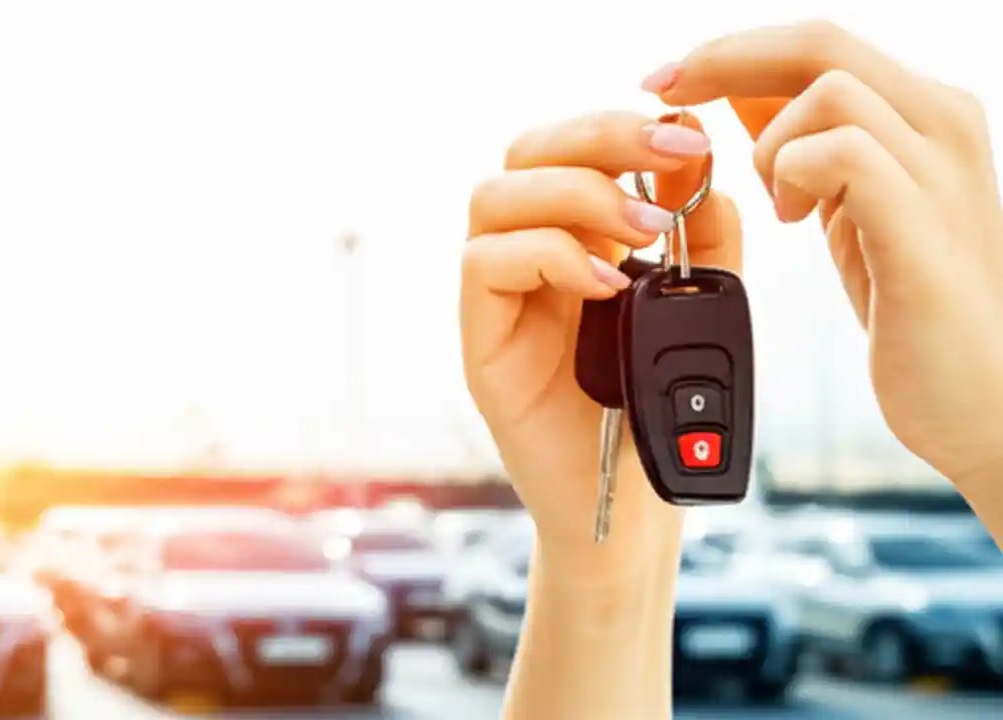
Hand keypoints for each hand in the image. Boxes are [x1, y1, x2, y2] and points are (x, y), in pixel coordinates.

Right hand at [461, 112, 739, 567]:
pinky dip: (550, 256)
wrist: (632, 508)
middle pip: (522, 154)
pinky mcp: (482, 343)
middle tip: (667, 157)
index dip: (622, 126)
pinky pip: (484, 265)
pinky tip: (607, 283)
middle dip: (598, 139)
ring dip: (576, 196)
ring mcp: (499, 299)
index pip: (569, 148)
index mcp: (574, 240)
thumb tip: (700, 165)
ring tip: (645, 230)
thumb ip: (702, 239)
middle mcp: (525, 258)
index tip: (691, 136)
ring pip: (493, 198)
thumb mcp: (696, 310)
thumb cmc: (655, 412)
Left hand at [644, 20, 1002, 483]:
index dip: (734, 50)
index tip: (670, 78)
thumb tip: (744, 91)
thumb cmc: (914, 305)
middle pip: (819, 43)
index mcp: (923, 116)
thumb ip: (808, 146)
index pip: (818, 43)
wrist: (982, 396)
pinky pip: (843, 153)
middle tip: (664, 94)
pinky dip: (795, 174)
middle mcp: (941, 125)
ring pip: (830, 90)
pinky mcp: (920, 226)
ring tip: (778, 204)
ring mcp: (939, 171)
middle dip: (724, 62)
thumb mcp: (848, 206)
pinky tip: (794, 217)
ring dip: (771, 143)